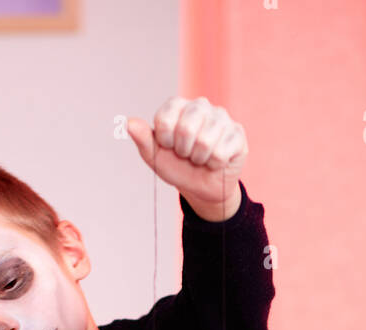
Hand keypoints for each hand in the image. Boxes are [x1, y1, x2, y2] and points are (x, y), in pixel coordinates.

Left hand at [126, 96, 246, 220]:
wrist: (201, 188)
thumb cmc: (177, 167)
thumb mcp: (155, 156)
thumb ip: (142, 139)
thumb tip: (128, 122)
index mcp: (177, 106)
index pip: (165, 120)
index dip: (165, 142)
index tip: (170, 147)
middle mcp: (200, 105)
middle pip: (186, 129)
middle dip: (183, 152)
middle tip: (187, 155)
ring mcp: (221, 117)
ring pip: (205, 142)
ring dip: (200, 160)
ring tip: (201, 158)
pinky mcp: (237, 133)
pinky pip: (221, 153)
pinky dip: (215, 165)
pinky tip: (216, 161)